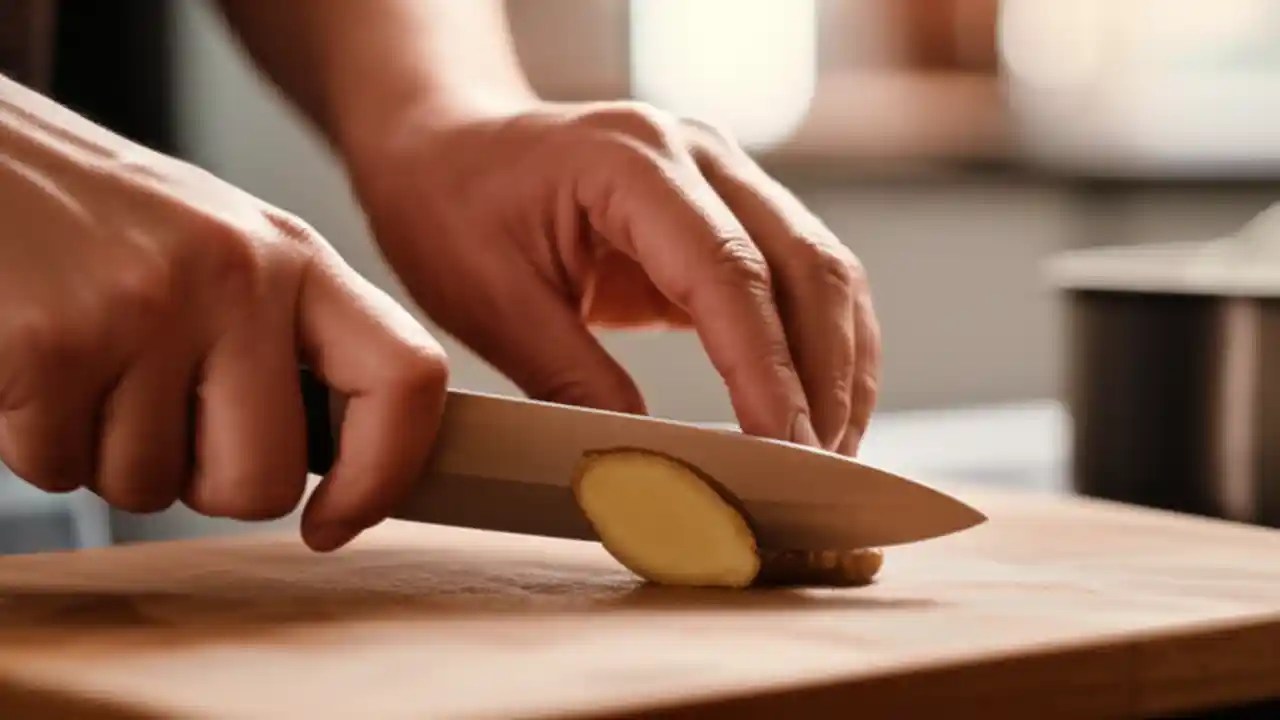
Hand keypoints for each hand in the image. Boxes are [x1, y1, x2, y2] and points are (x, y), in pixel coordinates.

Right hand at [0, 78, 446, 549]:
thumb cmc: (101, 220)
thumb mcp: (226, 250)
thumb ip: (293, 340)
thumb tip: (354, 465)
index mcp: (295, 256)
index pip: (407, 378)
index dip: (385, 475)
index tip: (335, 519)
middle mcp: (237, 276)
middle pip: (262, 481)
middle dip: (204, 483)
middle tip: (159, 415)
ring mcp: (145, 307)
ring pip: (150, 488)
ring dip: (108, 454)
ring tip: (86, 365)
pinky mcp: (51, 344)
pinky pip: (59, 469)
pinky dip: (37, 443)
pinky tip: (35, 367)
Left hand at [346, 101, 879, 453]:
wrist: (446, 146)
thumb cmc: (451, 209)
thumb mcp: (494, 304)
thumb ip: (575, 383)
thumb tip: (652, 470)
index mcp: (631, 160)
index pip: (728, 272)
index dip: (767, 370)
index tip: (784, 451)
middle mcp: (697, 153)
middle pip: (805, 265)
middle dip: (824, 378)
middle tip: (816, 471)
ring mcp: (723, 174)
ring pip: (823, 269)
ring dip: (839, 365)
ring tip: (827, 452)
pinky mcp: (729, 208)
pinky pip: (800, 276)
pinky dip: (818, 345)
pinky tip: (815, 406)